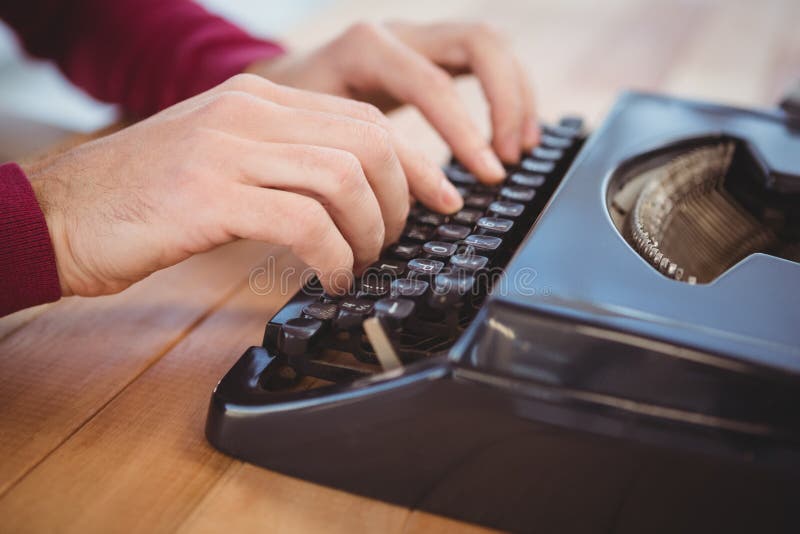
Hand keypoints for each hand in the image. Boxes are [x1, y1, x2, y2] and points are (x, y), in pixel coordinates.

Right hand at [26, 74, 458, 296]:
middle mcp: (249, 112)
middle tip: (392, 245)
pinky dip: (336, 257)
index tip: (440, 202)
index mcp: (258, 99)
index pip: (365, 118)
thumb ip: (283, 163)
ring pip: (345, 178)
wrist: (60, 213)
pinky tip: (332, 279)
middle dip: (400, 202)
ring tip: (360, 265)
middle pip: (369, 142)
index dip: (412, 166)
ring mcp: (229, 148)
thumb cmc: (144, 199)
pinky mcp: (210, 195)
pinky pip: (306, 222)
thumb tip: (353, 196)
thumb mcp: (223, 160)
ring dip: (371, 233)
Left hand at [248, 21, 538, 178]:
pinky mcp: (429, 55)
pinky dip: (506, 95)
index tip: (486, 176)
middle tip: (511, 158)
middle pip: (479, 43)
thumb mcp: (305, 140)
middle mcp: (397, 35)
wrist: (272, 93)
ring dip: (517, 95)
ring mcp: (416, 40)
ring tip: (523, 149)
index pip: (433, 83)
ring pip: (490, 46)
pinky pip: (484, 61)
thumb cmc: (285, 125)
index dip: (465, 132)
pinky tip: (511, 136)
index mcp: (365, 50)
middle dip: (506, 101)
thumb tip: (395, 219)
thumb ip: (347, 164)